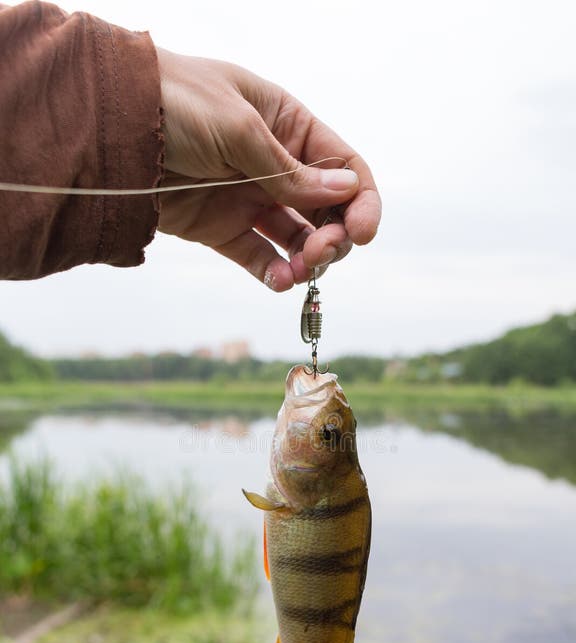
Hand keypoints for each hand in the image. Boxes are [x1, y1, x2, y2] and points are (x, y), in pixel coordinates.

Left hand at [156, 49, 380, 291]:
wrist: (110, 125)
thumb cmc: (175, 102)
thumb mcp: (239, 129)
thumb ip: (290, 169)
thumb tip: (345, 191)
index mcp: (287, 125)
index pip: (342, 165)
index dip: (361, 200)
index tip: (363, 232)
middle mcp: (275, 165)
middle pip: (326, 209)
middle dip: (334, 235)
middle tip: (322, 252)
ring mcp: (249, 199)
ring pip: (297, 238)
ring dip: (308, 259)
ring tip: (301, 271)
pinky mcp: (222, 229)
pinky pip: (260, 257)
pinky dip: (274, 273)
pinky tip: (280, 281)